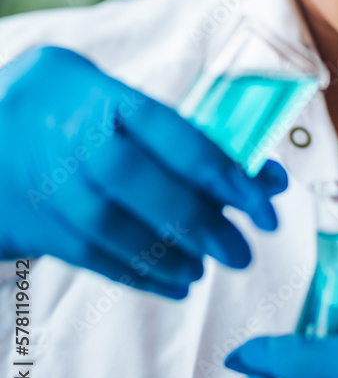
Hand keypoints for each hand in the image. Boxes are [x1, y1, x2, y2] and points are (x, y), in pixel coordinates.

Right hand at [0, 46, 287, 297]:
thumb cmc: (68, 107)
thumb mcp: (108, 93)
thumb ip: (181, 133)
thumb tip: (260, 176)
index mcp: (102, 96)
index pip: (170, 132)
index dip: (221, 169)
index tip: (265, 201)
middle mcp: (72, 138)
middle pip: (136, 183)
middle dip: (197, 221)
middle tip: (243, 251)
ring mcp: (49, 183)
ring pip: (109, 226)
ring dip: (166, 256)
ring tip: (205, 270)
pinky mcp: (34, 221)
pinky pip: (86, 254)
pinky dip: (134, 274)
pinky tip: (173, 284)